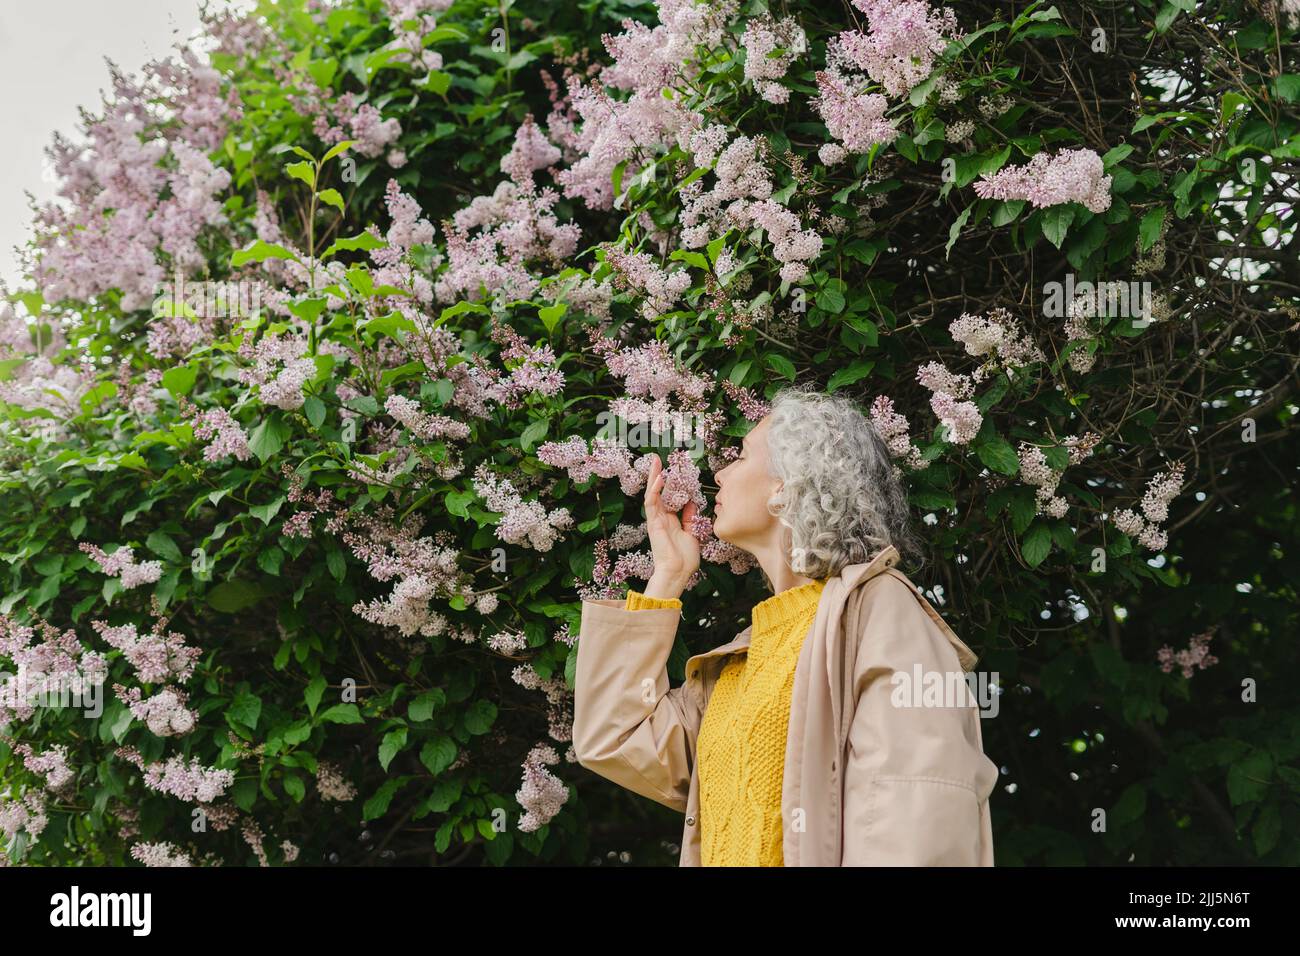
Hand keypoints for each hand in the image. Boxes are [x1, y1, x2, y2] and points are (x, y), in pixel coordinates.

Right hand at [641, 454, 700, 599]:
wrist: (678, 571)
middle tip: (658, 459)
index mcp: (670, 519)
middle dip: (657, 475)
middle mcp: (661, 517)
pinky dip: (654, 490)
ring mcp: (655, 519)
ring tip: (655, 462)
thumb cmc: (685, 557)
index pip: (668, 496)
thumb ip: (690, 517)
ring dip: (653, 477)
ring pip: (652, 493)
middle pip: (657, 491)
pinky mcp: (653, 523)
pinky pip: (651, 503)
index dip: (670, 482)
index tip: (674, 469)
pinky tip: (659, 478)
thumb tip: (691, 502)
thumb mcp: (692, 532)